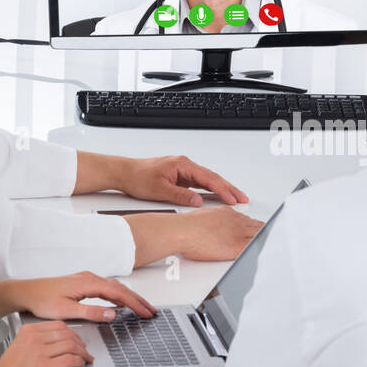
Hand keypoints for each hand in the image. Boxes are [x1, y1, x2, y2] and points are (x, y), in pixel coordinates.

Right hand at [0, 321, 94, 366]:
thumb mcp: (19, 346)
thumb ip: (36, 340)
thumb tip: (57, 342)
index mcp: (28, 331)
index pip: (59, 325)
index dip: (73, 333)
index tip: (77, 339)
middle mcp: (34, 339)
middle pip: (67, 334)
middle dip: (80, 342)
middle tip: (84, 350)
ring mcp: (40, 352)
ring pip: (71, 345)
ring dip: (83, 353)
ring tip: (85, 358)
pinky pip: (70, 360)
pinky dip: (79, 362)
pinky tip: (79, 365)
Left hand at [13, 272, 156, 322]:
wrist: (26, 292)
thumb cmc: (42, 301)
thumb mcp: (66, 311)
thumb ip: (91, 312)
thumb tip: (112, 314)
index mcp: (88, 283)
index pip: (119, 293)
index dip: (135, 303)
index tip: (146, 312)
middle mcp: (89, 278)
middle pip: (121, 288)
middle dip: (138, 300)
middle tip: (151, 311)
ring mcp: (87, 279)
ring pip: (115, 287)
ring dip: (130, 297)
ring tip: (141, 307)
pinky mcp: (83, 283)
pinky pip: (107, 288)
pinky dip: (118, 295)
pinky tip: (121, 303)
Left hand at [118, 155, 248, 206]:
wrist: (124, 172)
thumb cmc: (138, 177)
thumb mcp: (159, 190)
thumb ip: (180, 196)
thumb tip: (198, 201)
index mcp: (182, 164)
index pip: (208, 178)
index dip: (223, 190)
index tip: (233, 198)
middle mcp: (185, 165)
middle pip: (212, 177)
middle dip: (228, 188)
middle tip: (242, 198)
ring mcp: (183, 171)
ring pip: (207, 180)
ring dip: (221, 189)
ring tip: (234, 198)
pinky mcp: (180, 177)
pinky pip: (199, 184)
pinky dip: (210, 190)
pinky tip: (217, 197)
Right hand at [176, 205, 264, 260]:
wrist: (184, 231)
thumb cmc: (188, 225)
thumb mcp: (204, 215)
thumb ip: (214, 219)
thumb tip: (212, 224)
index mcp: (227, 214)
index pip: (246, 220)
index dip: (252, 226)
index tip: (254, 230)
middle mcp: (236, 222)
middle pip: (257, 226)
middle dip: (261, 232)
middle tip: (267, 237)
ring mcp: (238, 234)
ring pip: (258, 235)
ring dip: (263, 240)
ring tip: (269, 245)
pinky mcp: (237, 247)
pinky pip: (254, 248)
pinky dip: (259, 250)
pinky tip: (263, 254)